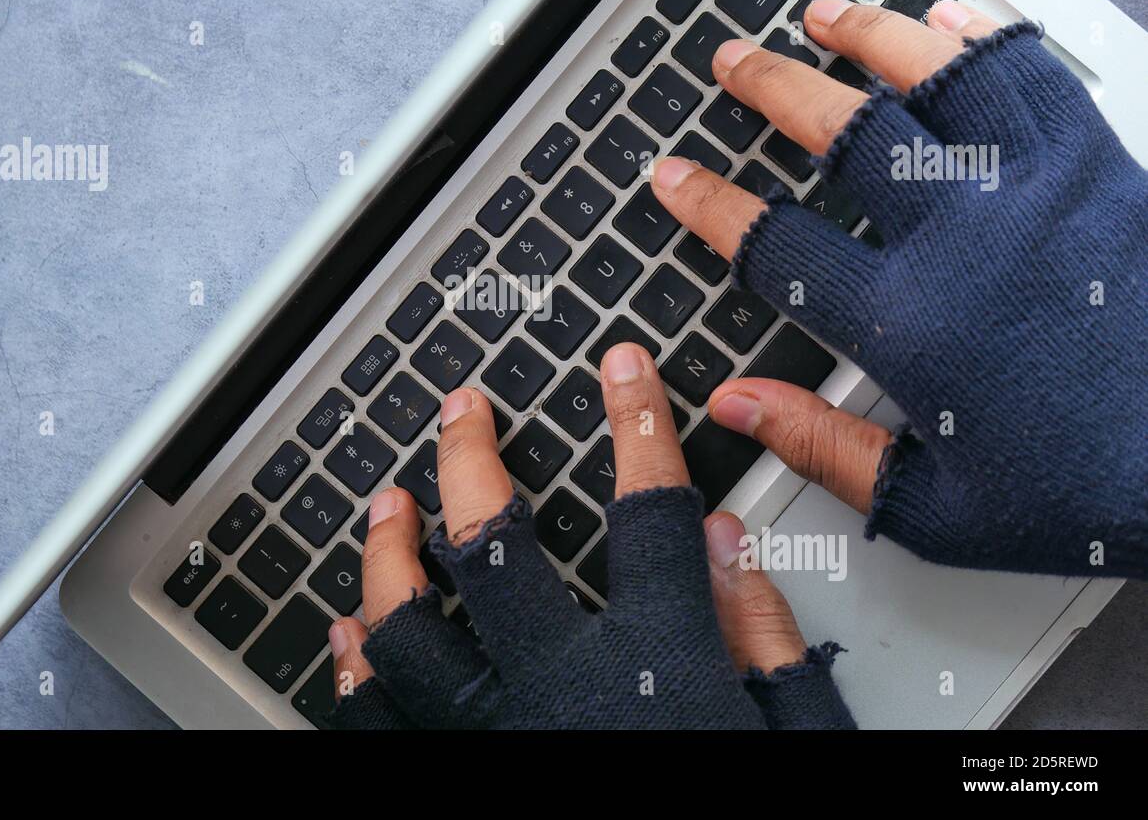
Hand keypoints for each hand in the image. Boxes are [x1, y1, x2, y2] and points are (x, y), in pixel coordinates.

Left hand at [326, 346, 853, 728]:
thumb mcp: (800, 749)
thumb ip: (766, 642)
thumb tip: (727, 545)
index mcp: (656, 672)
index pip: (648, 512)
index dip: (638, 424)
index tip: (622, 372)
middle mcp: (557, 696)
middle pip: (495, 542)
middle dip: (472, 455)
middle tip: (461, 408)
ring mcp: (492, 747)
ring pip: (406, 627)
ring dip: (386, 553)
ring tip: (387, 503)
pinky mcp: (453, 788)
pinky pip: (375, 722)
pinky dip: (354, 670)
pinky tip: (349, 634)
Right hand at [649, 0, 1147, 576]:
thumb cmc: (1088, 493)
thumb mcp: (935, 508)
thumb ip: (823, 448)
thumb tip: (736, 405)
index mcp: (911, 323)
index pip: (780, 244)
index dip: (711, 206)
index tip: (675, 177)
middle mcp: (966, 241)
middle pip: (843, 133)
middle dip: (772, 87)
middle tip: (732, 61)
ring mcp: (1039, 193)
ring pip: (936, 80)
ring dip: (869, 38)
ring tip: (825, 16)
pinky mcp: (1102, 173)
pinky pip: (1034, 81)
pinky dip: (982, 42)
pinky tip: (945, 24)